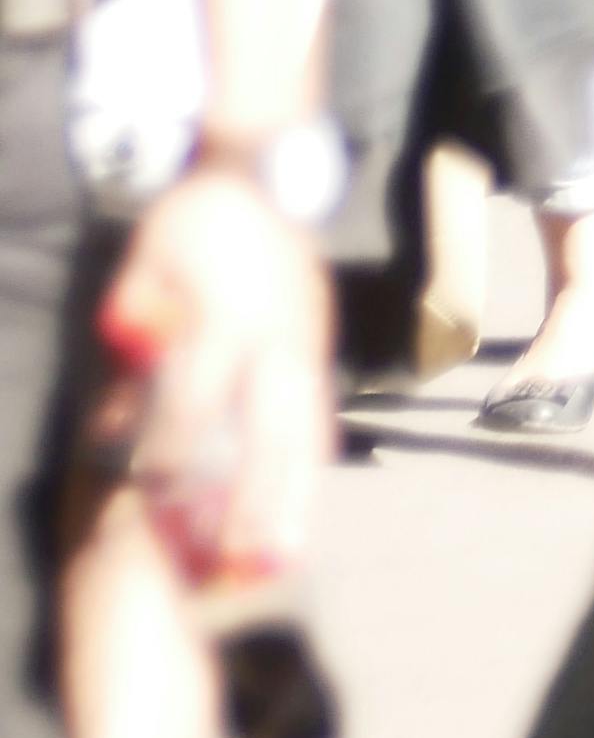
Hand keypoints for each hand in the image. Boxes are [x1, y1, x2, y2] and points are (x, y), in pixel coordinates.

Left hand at [98, 165, 332, 591]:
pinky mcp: (318, 345)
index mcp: (230, 315)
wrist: (265, 170)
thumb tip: (130, 354)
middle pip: (266, 430)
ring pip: (303, 431)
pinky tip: (304, 506)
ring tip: (283, 560)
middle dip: (253, 502)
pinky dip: (311, 463)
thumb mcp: (149, 250)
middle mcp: (275, 337)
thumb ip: (138, 306)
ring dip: (294, 499)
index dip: (173, 446)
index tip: (152, 497)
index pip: (199, 394)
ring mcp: (304, 344)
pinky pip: (318, 413)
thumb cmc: (196, 217)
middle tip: (242, 568)